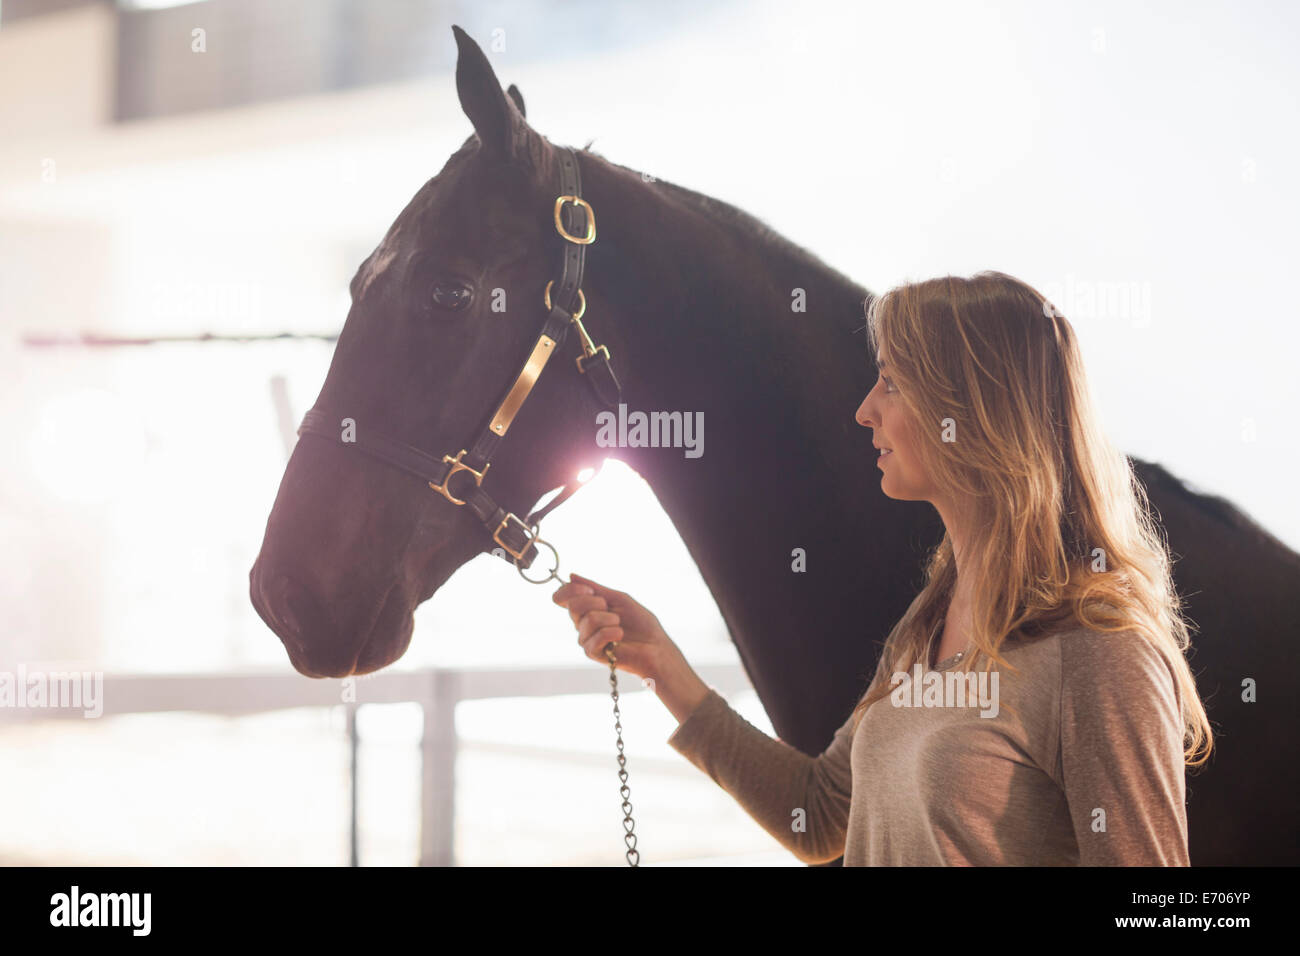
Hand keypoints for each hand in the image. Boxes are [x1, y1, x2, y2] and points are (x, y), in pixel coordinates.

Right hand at [552, 572, 672, 685]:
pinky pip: (596, 637)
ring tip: (620, 625)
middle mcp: (582, 624)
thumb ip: (595, 588)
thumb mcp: (618, 598)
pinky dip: (612, 632)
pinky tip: (620, 636)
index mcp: (586, 609)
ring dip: (610, 619)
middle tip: (610, 608)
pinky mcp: (593, 653)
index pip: (562, 598)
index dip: (570, 590)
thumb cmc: (640, 623)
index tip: (588, 590)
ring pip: (588, 621)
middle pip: (573, 606)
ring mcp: (586, 639)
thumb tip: (571, 576)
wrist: (654, 645)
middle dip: (595, 602)